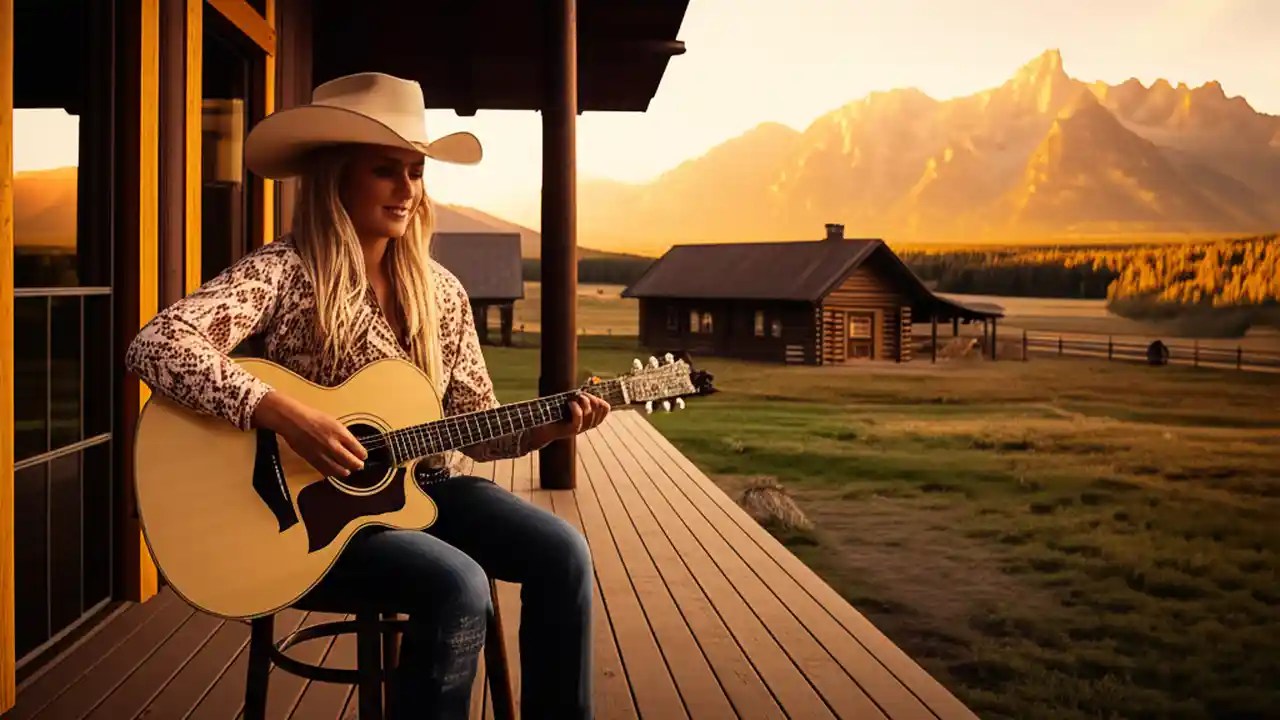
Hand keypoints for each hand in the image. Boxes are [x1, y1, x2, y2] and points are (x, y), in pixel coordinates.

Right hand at [252, 391, 367, 477]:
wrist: (294, 421)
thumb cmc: (313, 418)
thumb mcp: (333, 422)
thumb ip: (343, 434)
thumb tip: (352, 445)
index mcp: (340, 433)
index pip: (357, 448)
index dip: (362, 454)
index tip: (363, 456)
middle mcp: (333, 445)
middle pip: (351, 462)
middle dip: (357, 465)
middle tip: (359, 465)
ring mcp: (323, 454)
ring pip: (339, 470)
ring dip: (346, 471)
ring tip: (347, 470)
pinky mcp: (313, 460)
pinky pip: (326, 471)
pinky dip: (332, 473)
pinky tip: (334, 471)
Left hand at [530, 392, 610, 446]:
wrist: (538, 428)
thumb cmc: (552, 413)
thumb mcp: (568, 402)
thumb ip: (579, 397)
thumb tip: (589, 384)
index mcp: (589, 418)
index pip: (605, 408)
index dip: (599, 398)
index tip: (588, 395)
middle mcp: (586, 425)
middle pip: (598, 408)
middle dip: (590, 397)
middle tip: (579, 394)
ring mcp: (580, 429)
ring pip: (589, 412)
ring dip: (582, 401)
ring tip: (573, 398)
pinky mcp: (571, 431)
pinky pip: (579, 418)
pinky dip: (575, 408)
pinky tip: (569, 403)